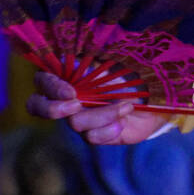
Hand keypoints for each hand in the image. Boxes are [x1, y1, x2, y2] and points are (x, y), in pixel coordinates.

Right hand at [25, 71, 169, 145]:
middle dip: (54, 108)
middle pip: (37, 106)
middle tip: (77, 104)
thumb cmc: (132, 72)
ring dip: (103, 114)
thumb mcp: (113, 61)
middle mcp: (66, 99)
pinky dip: (110, 128)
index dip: (50, 87)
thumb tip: (77, 56)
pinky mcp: (94, 135)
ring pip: (74, 123)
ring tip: (126, 106)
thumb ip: (92, 58)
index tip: (71, 91)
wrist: (155, 96)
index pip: (41, 81)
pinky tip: (124, 120)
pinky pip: (91, 137)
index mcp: (68, 75)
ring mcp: (78, 118)